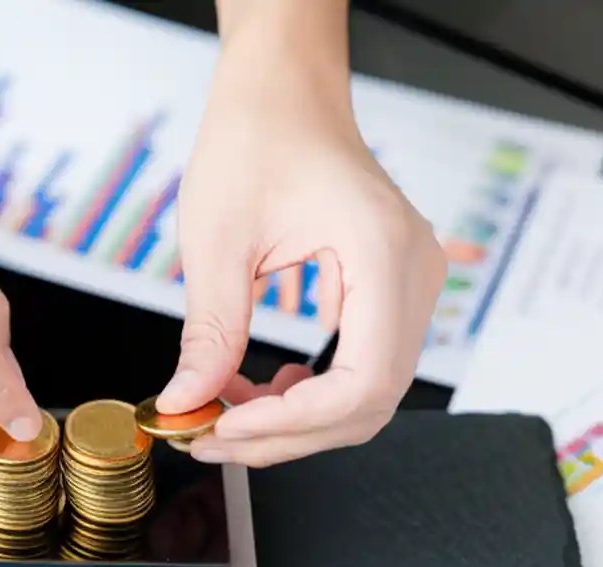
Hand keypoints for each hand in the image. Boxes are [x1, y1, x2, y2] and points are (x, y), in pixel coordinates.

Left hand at [157, 43, 445, 466]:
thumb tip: (188, 402)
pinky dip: (311, 391)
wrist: (282, 95)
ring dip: (298, 418)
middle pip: (371, 399)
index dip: (293, 422)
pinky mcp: (390, 289)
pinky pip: (364, 364)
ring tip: (227, 409)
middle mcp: (415, 273)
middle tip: (212, 434)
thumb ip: (211, 331)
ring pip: (369, 392)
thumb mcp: (216, 240)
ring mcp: (411, 282)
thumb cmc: (254, 140)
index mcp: (383, 253)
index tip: (225, 427)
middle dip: (288, 432)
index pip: (362, 381)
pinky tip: (260, 385)